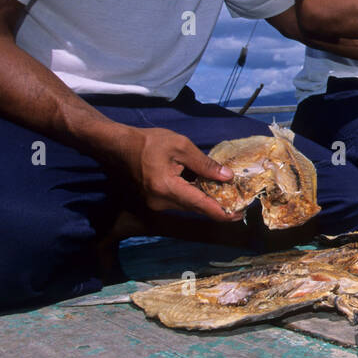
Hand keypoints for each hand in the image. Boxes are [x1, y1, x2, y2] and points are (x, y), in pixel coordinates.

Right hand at [112, 127, 243, 221]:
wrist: (118, 147)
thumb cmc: (148, 142)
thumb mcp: (181, 146)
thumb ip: (204, 164)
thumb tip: (227, 176)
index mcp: (168, 188)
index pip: (201, 205)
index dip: (222, 212)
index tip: (239, 215)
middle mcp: (161, 202)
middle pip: (196, 208)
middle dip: (217, 207)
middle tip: (238, 203)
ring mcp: (155, 203)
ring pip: (187, 206)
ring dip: (205, 201)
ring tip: (226, 195)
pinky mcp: (153, 200)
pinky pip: (178, 201)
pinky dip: (193, 196)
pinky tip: (204, 189)